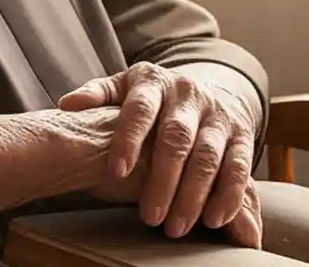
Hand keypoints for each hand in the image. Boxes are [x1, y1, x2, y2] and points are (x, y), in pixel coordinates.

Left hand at [58, 62, 259, 245]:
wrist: (205, 88)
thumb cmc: (150, 99)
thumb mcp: (123, 89)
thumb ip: (97, 95)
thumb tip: (67, 105)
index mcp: (153, 81)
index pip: (139, 109)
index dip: (128, 139)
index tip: (116, 173)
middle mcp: (188, 94)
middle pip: (176, 137)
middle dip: (163, 180)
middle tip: (149, 218)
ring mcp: (218, 114)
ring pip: (208, 155)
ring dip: (193, 194)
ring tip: (175, 227)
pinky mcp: (242, 135)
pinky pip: (240, 166)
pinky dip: (229, 194)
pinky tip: (214, 219)